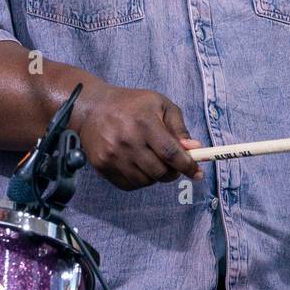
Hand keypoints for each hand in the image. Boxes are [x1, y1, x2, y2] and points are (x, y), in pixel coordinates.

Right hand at [72, 83, 203, 190]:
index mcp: (144, 122)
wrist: (93, 108)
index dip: (187, 166)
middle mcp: (127, 141)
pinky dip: (139, 180)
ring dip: (155, 176)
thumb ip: (178, 127)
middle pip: (159, 172)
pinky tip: (138, 165)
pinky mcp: (102, 166)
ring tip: (152, 161)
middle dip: (173, 172)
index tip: (196, 173)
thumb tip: (194, 148)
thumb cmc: (132, 105)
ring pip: (145, 181)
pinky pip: (128, 185)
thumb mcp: (160, 105)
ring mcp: (113, 155)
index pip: (171, 153)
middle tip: (174, 166)